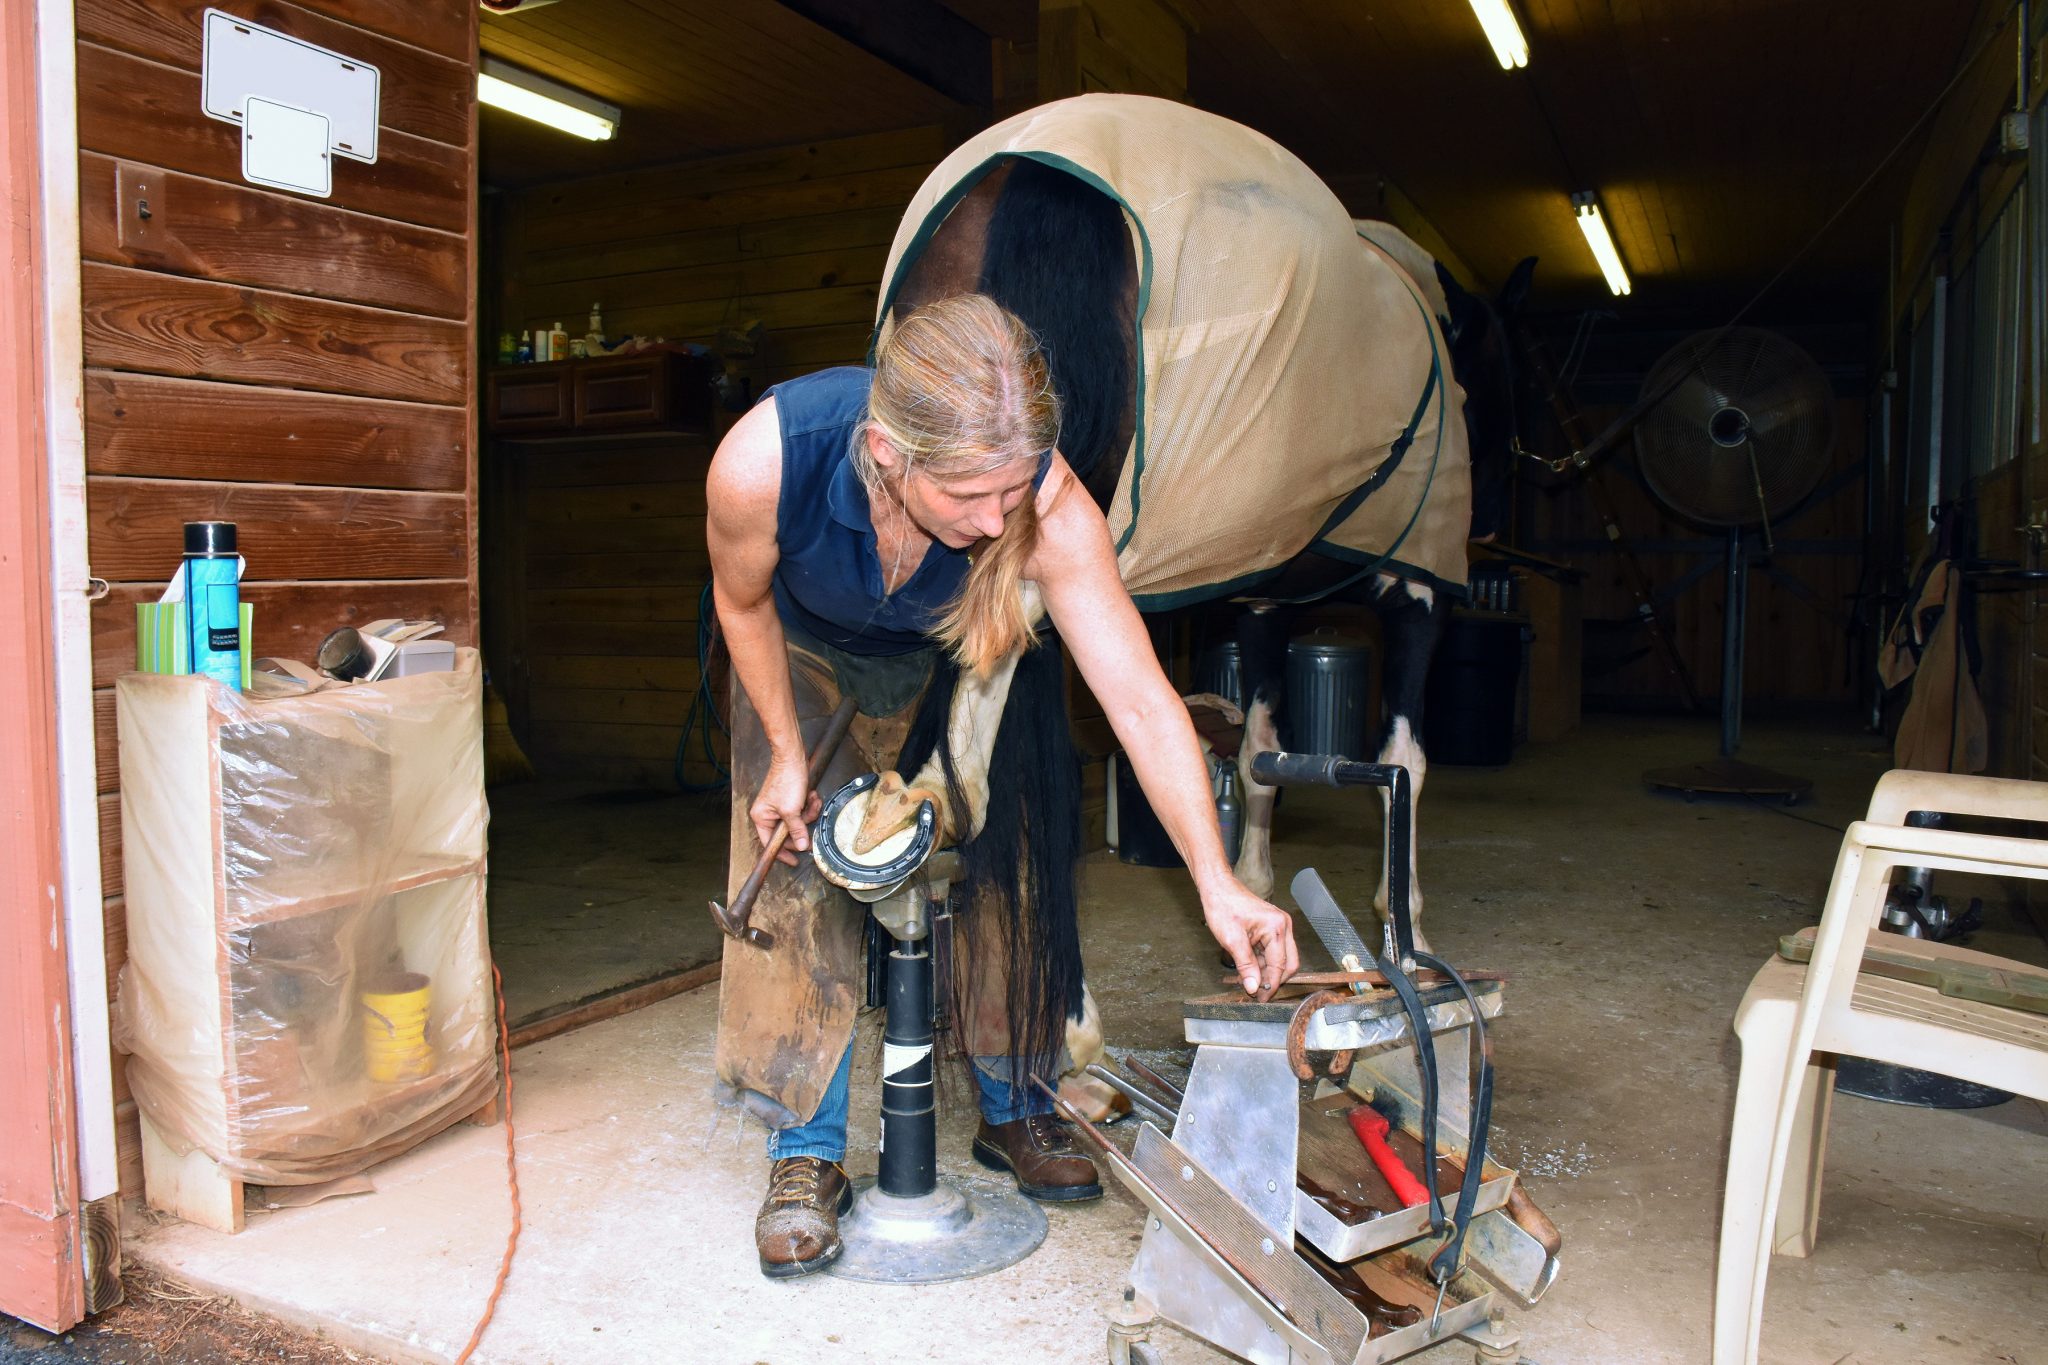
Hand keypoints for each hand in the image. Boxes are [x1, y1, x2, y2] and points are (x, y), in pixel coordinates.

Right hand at [750, 752, 821, 865]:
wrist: (793, 758)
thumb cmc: (786, 780)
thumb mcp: (791, 810)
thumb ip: (796, 830)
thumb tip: (802, 847)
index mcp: (761, 817)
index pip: (770, 843)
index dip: (783, 853)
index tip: (794, 861)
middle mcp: (768, 814)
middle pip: (788, 833)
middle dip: (802, 825)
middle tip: (809, 822)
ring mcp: (780, 807)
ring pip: (798, 821)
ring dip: (808, 812)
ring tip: (811, 801)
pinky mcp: (790, 800)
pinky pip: (802, 810)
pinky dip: (809, 805)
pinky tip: (811, 796)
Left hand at [1202, 877, 1299, 1000]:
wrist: (1217, 888)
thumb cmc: (1223, 906)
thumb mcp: (1232, 940)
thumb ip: (1246, 965)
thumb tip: (1253, 988)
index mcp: (1277, 928)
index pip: (1280, 966)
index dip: (1271, 985)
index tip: (1260, 999)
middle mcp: (1283, 926)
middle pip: (1288, 963)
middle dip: (1273, 980)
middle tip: (1257, 994)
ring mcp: (1279, 926)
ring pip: (1281, 959)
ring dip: (1266, 972)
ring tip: (1247, 981)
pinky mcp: (1272, 928)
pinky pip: (1273, 951)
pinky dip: (1262, 963)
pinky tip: (1248, 969)